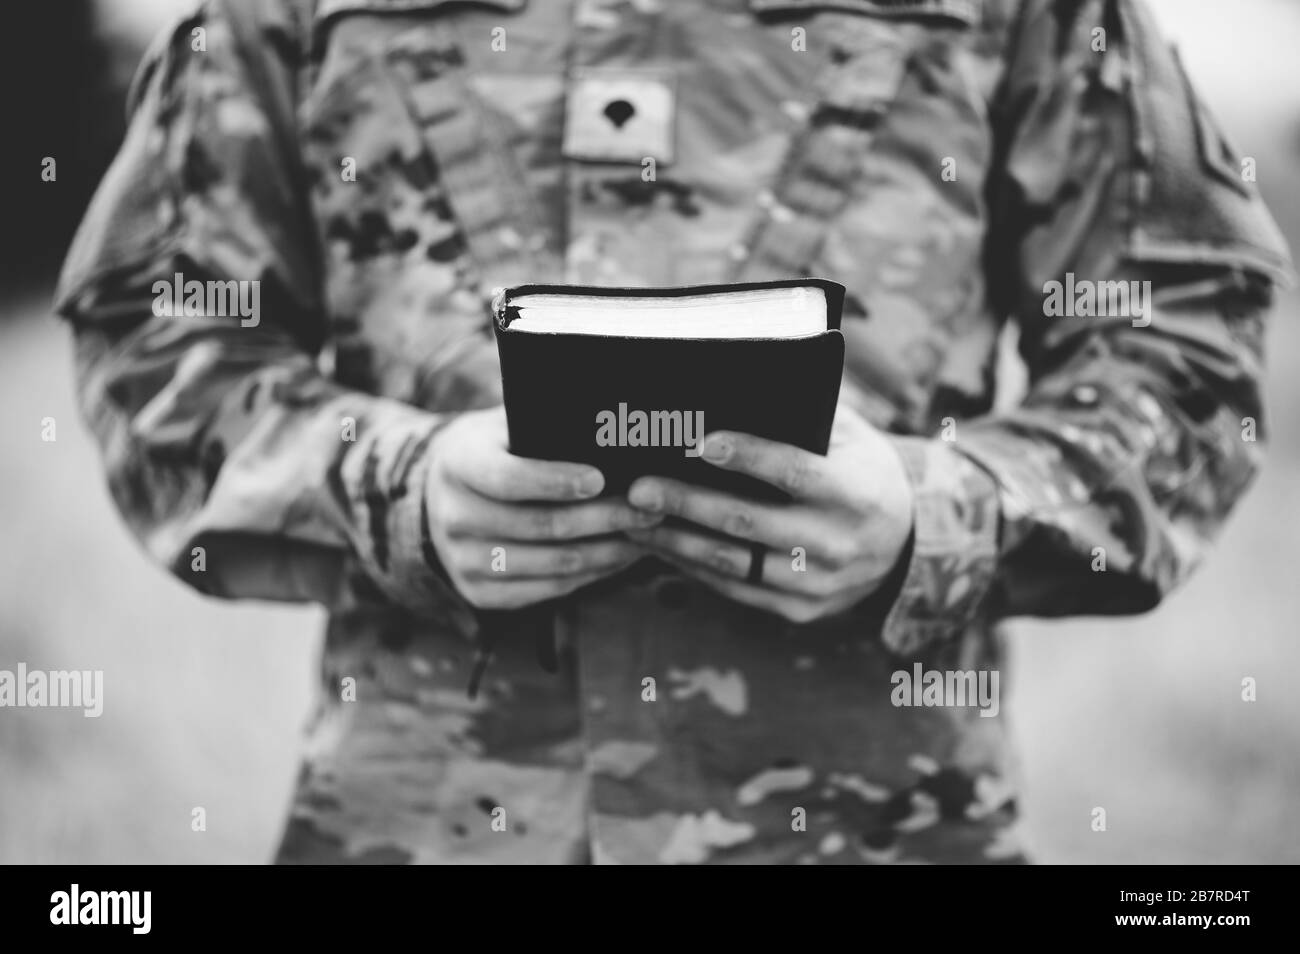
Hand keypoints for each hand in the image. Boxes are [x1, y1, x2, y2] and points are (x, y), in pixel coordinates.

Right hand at [425, 407, 662, 608]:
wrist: (442, 493)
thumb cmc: (495, 448)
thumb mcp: (506, 424)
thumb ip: (543, 423)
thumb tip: (610, 422)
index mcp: (458, 464)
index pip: (507, 478)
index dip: (555, 480)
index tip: (600, 479)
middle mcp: (454, 517)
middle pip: (540, 526)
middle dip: (604, 518)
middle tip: (649, 510)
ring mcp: (464, 561)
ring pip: (552, 564)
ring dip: (607, 552)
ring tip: (646, 534)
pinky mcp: (481, 593)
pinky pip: (549, 590)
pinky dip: (592, 574)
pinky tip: (621, 557)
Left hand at [624, 403, 913, 622]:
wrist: (906, 544)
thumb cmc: (861, 471)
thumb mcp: (852, 437)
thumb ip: (806, 416)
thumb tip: (735, 390)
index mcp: (857, 493)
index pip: (796, 472)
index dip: (747, 456)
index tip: (697, 442)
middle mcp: (838, 544)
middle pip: (749, 522)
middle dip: (687, 503)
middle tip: (638, 488)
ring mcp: (818, 585)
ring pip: (734, 563)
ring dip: (677, 540)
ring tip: (635, 519)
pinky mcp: (799, 611)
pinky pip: (735, 590)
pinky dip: (692, 567)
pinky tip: (662, 545)